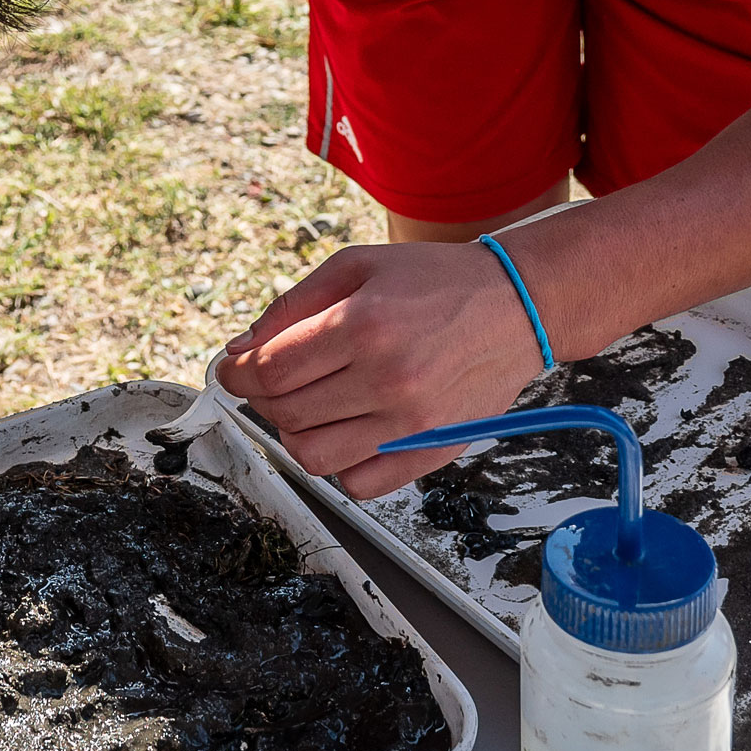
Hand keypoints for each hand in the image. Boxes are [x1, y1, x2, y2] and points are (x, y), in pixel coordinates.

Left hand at [217, 241, 550, 497]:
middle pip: (285, 413)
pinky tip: (349, 429)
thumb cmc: (436, 281)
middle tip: (275, 380)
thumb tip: (240, 349)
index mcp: (363, 325)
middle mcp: (387, 380)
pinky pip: (359, 483)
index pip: (269, 370)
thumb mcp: (356, 266)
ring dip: (297, 433)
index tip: (232, 371)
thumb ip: (290, 307)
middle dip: (264, 397)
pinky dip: (341, 464)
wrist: (517, 306)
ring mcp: (411, 423)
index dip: (237, 373)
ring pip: (313, 456)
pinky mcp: (431, 451)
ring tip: (311, 405)